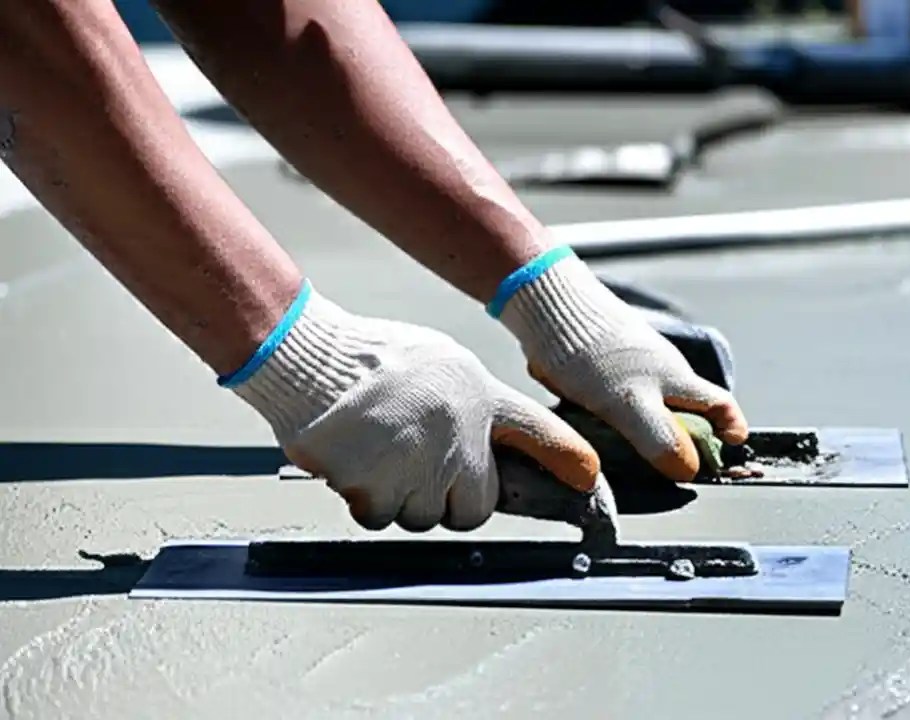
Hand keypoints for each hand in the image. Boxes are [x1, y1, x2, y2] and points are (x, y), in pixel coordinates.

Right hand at [224, 282, 599, 531]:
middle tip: (418, 468)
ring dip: (402, 498)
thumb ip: (469, 406)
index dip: (564, 456)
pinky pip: (381, 518)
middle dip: (449, 499)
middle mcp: (459, 433)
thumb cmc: (367, 359)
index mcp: (477, 396)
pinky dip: (365, 499)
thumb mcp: (440, 365)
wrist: (308, 359)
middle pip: (474, 507)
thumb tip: (482, 449)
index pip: (536, 430)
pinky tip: (354, 461)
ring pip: (423, 516)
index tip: (587, 477)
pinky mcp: (377, 487)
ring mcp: (419, 464)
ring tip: (379, 451)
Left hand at [493, 249, 748, 482]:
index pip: (720, 407)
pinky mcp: (600, 370)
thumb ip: (661, 438)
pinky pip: (617, 403)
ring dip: (645, 436)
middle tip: (669, 471)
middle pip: (684, 414)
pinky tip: (594, 436)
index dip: (730, 431)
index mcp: (677, 379)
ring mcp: (630, 369)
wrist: (550, 308)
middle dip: (682, 442)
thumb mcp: (632, 404)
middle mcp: (660, 373)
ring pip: (650, 409)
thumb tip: (688, 470)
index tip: (730, 453)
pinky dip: (614, 423)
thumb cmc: (595, 354)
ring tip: (628, 462)